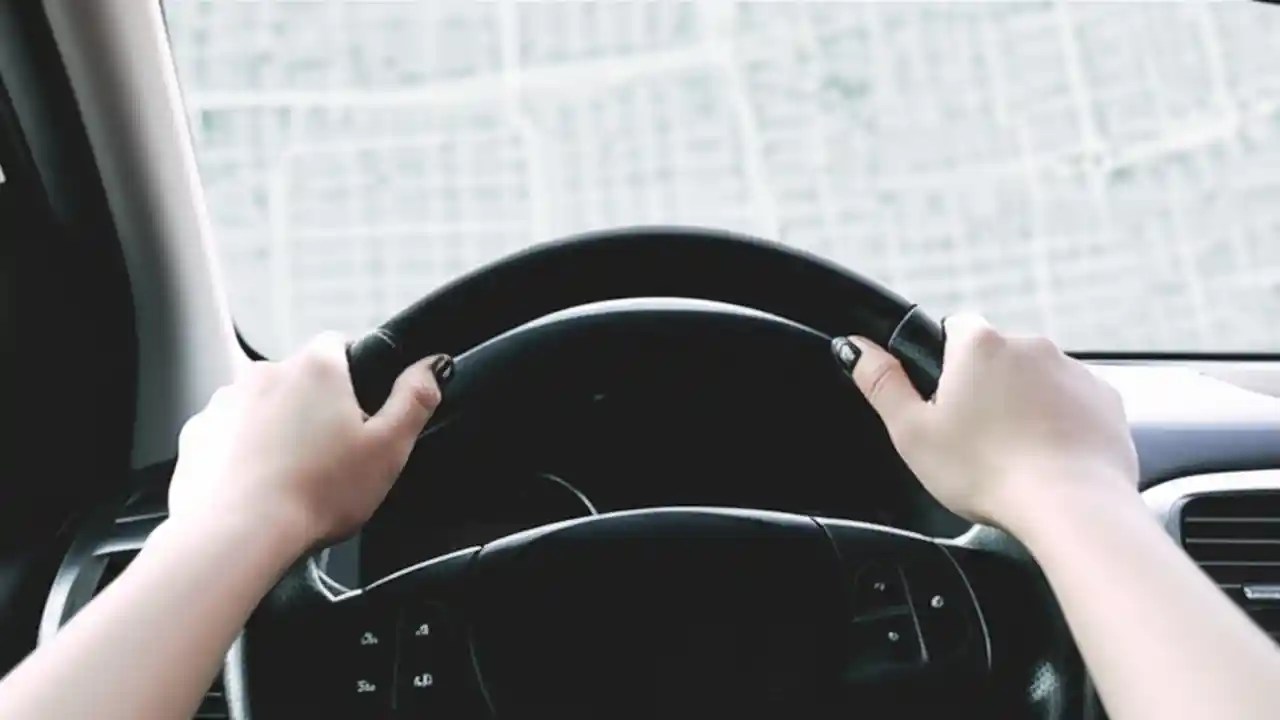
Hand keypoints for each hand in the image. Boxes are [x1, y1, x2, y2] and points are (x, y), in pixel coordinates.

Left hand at [167, 332, 445, 551]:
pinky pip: (229, 434)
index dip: (354, 376)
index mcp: (317, 368)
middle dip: (315, 408)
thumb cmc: (316, 493)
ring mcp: (225, 401)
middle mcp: (266, 372)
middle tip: (331, 455)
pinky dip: (243, 452)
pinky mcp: (197, 434)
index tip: (358, 412)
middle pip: (300, 379)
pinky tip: (259, 485)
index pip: (338, 344)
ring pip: (263, 406)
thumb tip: (431, 366)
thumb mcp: (389, 448)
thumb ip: (414, 400)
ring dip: (277, 429)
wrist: (239, 533)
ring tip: (292, 476)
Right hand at [837, 314, 1138, 532]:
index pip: (953, 329)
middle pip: (997, 358)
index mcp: (979, 345)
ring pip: (1036, 382)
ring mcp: (1075, 372)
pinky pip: (1073, 405)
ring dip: (1024, 407)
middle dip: (986, 390)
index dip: (943, 367)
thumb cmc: (987, 472)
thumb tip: (853, 348)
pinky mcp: (1106, 401)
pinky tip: (1048, 460)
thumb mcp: (912, 433)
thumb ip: (880, 383)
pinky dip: (1060, 426)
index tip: (944, 405)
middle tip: (974, 439)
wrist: (1072, 507)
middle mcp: (1032, 345)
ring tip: (1014, 456)